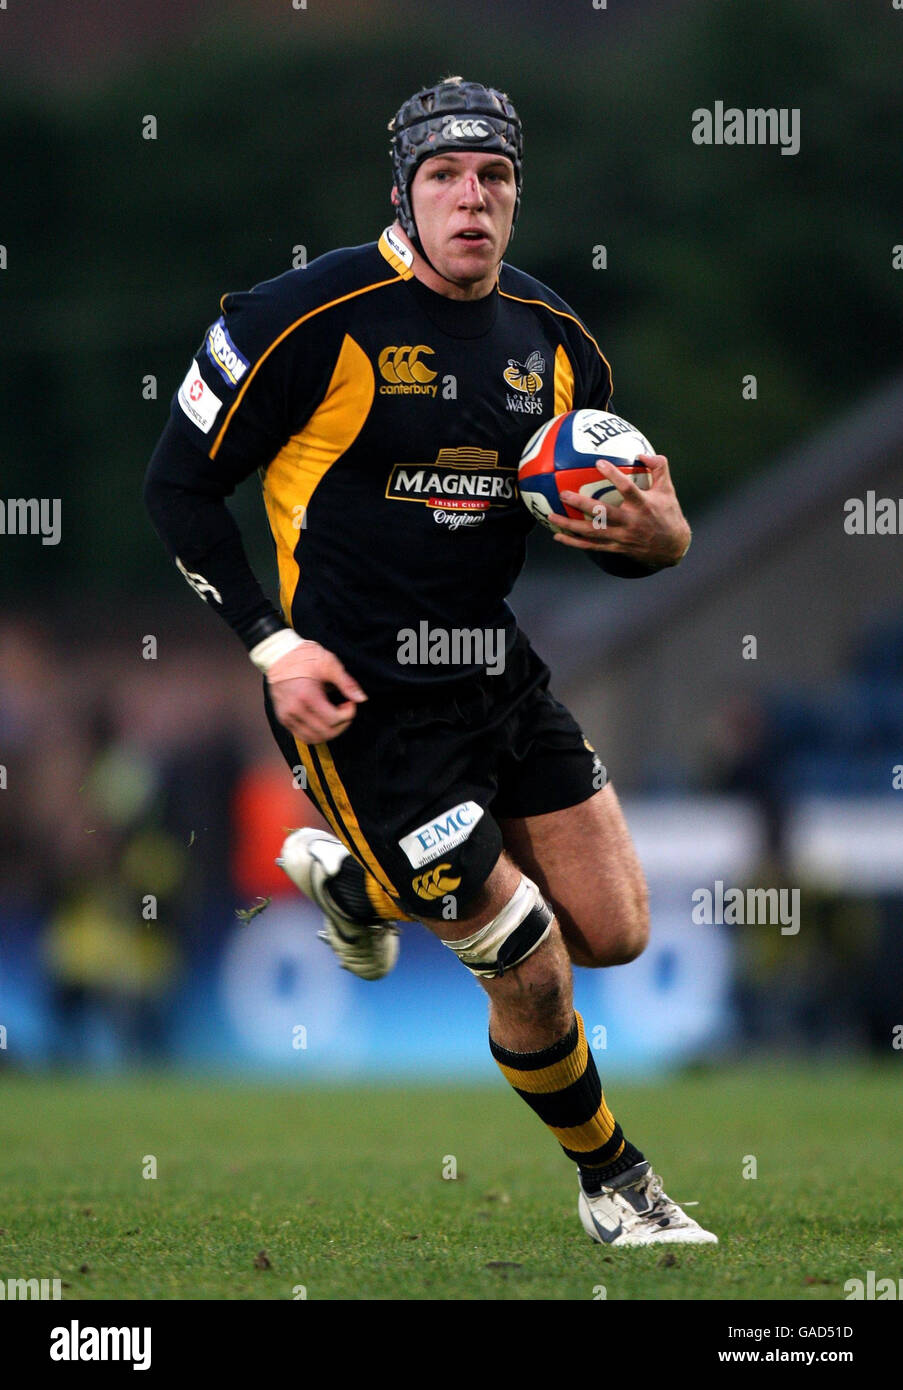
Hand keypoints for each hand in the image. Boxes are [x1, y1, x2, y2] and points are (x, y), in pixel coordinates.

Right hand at [267, 641, 366, 742]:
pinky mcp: (283, 719)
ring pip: (314, 739)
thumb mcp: (329, 664)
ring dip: (330, 731)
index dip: (348, 714)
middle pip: (326, 732)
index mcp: (306, 696)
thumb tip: (361, 698)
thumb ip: (347, 683)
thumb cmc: (304, 657)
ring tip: (334, 715)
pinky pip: (303, 736)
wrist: (278, 655)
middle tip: (345, 710)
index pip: (333, 720)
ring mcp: (287, 716)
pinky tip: (322, 720)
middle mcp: (294, 710)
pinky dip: (316, 733)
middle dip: (342, 724)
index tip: (350, 703)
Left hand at [548, 454, 690, 567]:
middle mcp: (631, 522)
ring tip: (551, 515)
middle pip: (602, 514)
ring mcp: (621, 537)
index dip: (613, 475)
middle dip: (581, 504)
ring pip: (592, 532)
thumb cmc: (668, 514)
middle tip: (562, 493)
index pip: (627, 488)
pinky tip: (558, 536)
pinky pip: (591, 546)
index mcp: (643, 505)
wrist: (672, 548)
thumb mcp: (668, 489)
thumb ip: (658, 467)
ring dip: (570, 525)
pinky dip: (574, 542)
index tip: (599, 462)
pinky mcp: (616, 548)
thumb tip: (642, 452)